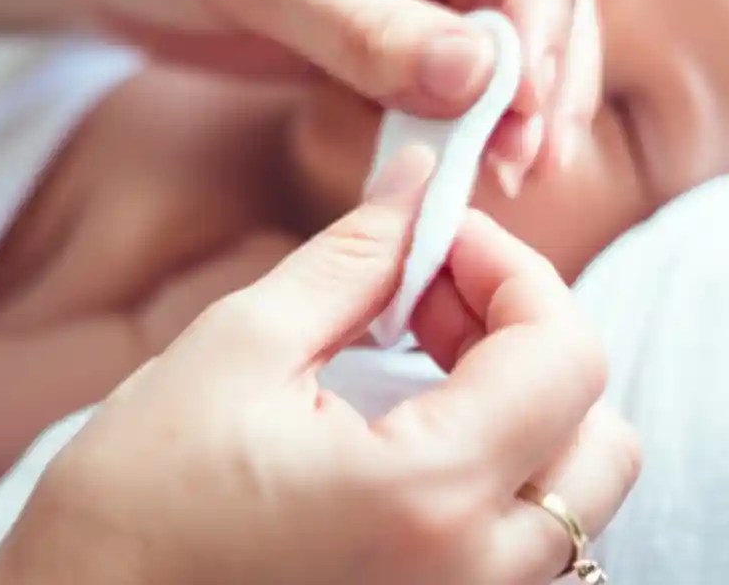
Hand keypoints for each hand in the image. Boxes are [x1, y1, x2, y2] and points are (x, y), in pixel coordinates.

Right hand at [0, 147, 639, 584]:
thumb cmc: (129, 512)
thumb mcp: (236, 354)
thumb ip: (351, 260)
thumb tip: (416, 184)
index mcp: (428, 500)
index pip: (565, 357)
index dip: (514, 272)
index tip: (440, 242)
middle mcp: (475, 581)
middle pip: (600, 439)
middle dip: (530, 343)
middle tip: (430, 306)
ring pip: (574, 501)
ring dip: (521, 410)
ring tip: (414, 370)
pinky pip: (524, 552)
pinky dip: (498, 476)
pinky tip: (410, 442)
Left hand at [7, 0, 675, 111]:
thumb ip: (363, 21)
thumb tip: (479, 83)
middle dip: (548, 37)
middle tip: (535, 125)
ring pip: (504, 16)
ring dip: (520, 92)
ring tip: (515, 166)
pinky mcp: (384, 13)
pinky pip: (449, 63)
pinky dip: (466, 114)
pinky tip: (475, 161)